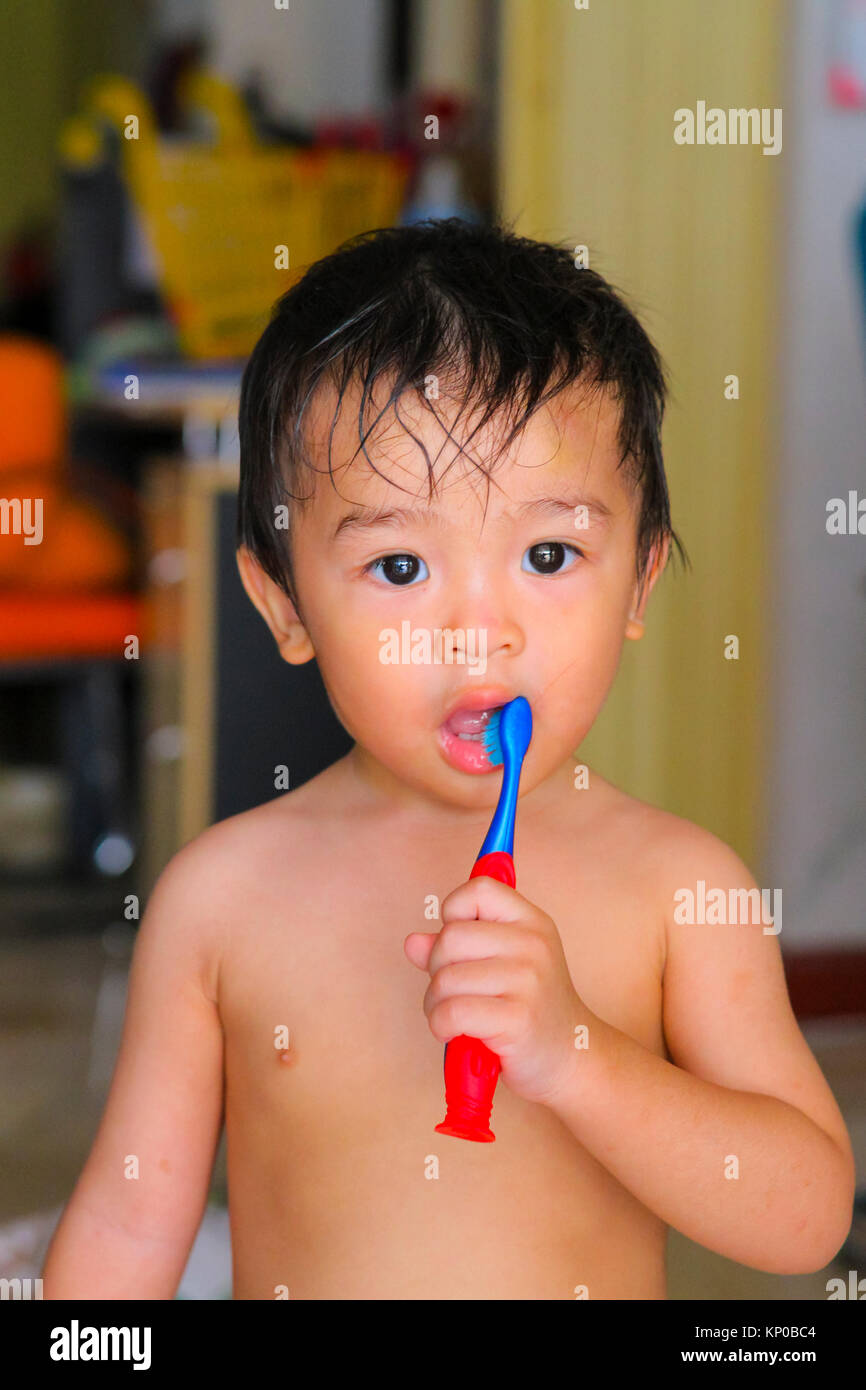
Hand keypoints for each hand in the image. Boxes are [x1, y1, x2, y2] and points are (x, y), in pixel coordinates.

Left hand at [404, 874, 593, 1108]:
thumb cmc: (529, 1008)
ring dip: (435, 1004)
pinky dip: (441, 1025)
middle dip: (436, 969)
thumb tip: (413, 942)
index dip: (454, 913)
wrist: (571, 1058)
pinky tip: (454, 1033)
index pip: (479, 890)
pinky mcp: (517, 1018)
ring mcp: (528, 980)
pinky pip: (452, 1012)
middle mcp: (533, 944)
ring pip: (445, 979)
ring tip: (453, 1017)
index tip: (460, 945)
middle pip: (451, 937)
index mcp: (531, 922)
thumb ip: (457, 950)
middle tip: (451, 992)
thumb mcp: (502, 966)